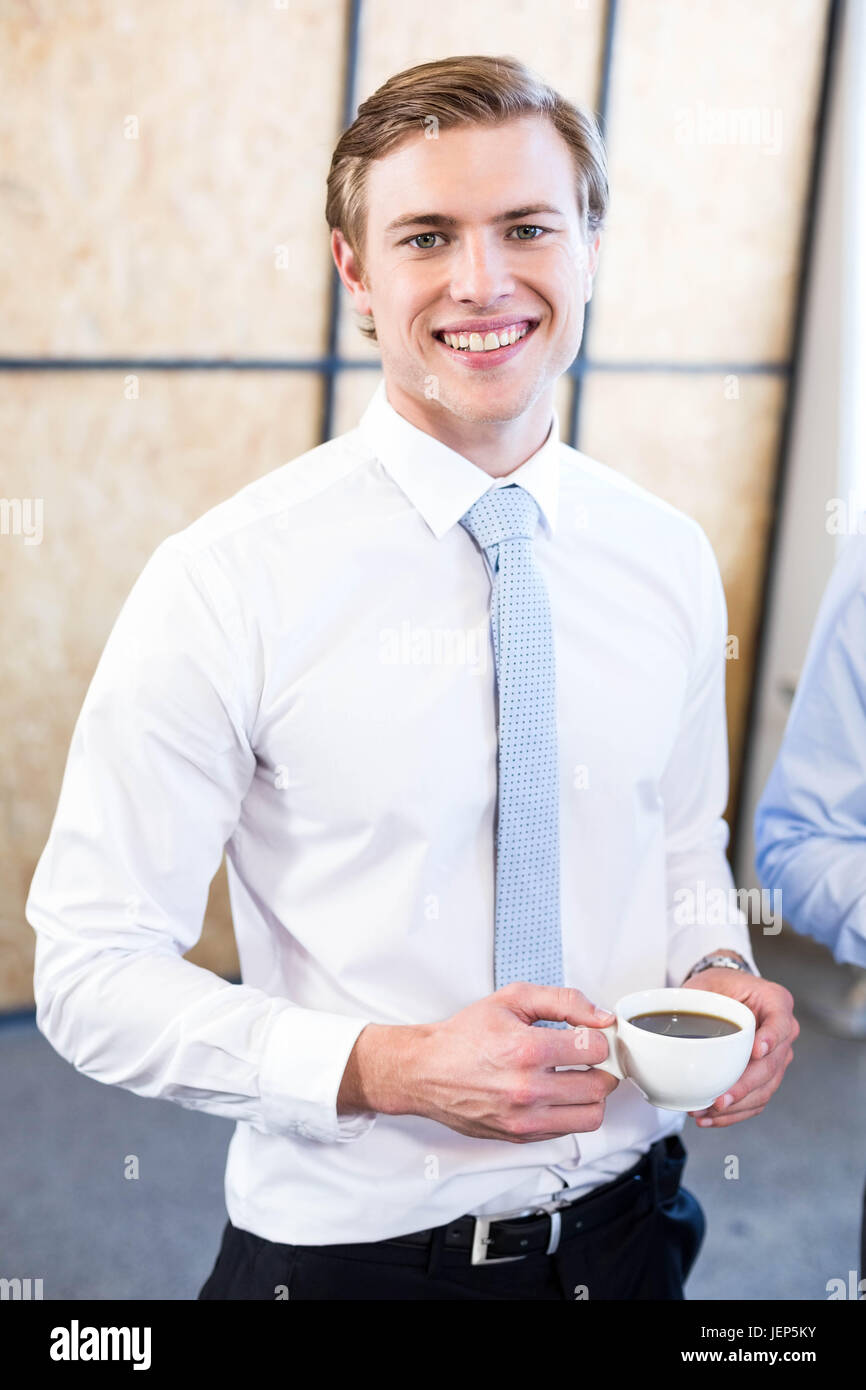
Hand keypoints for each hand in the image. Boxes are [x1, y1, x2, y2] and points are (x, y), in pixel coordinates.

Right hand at [366, 983, 620, 1143]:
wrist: (426, 1071)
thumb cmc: (465, 1035)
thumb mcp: (513, 999)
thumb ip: (563, 1001)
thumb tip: (601, 1017)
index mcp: (526, 1049)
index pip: (595, 1048)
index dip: (599, 1038)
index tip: (591, 1036)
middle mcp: (527, 1089)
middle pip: (600, 1086)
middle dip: (601, 1067)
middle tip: (590, 1058)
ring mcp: (524, 1119)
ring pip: (591, 1116)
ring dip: (592, 1096)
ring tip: (578, 1079)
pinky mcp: (521, 1137)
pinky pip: (567, 1131)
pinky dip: (570, 1113)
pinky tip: (556, 1094)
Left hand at [680, 968, 797, 1126]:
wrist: (727, 994)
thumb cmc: (719, 985)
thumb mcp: (707, 981)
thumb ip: (696, 996)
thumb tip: (672, 1020)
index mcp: (776, 1002)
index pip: (780, 1023)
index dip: (771, 1039)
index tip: (756, 1053)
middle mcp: (784, 1032)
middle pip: (772, 1065)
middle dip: (745, 1086)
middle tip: (721, 1099)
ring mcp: (778, 1057)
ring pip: (765, 1089)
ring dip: (737, 1106)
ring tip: (707, 1112)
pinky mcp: (767, 1076)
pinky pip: (757, 1100)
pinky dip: (735, 1113)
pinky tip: (711, 1118)